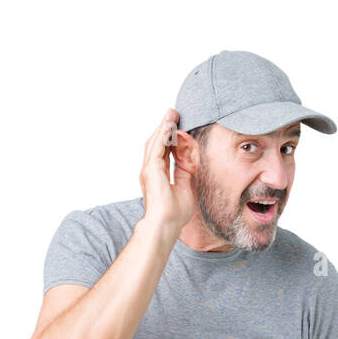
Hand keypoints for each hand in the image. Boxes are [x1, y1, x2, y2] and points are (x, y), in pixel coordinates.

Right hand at [138, 108, 195, 233]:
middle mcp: (150, 171)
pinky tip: (169, 125)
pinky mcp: (151, 170)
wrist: (165, 224)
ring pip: (155, 142)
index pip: (163, 152)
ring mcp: (149, 170)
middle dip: (164, 128)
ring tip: (172, 115)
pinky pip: (157, 147)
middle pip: (156, 144)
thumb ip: (185, 172)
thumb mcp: (185, 187)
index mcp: (157, 176)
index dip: (169, 139)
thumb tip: (189, 160)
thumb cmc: (174, 214)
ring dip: (163, 127)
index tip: (176, 127)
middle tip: (173, 114)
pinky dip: (163, 135)